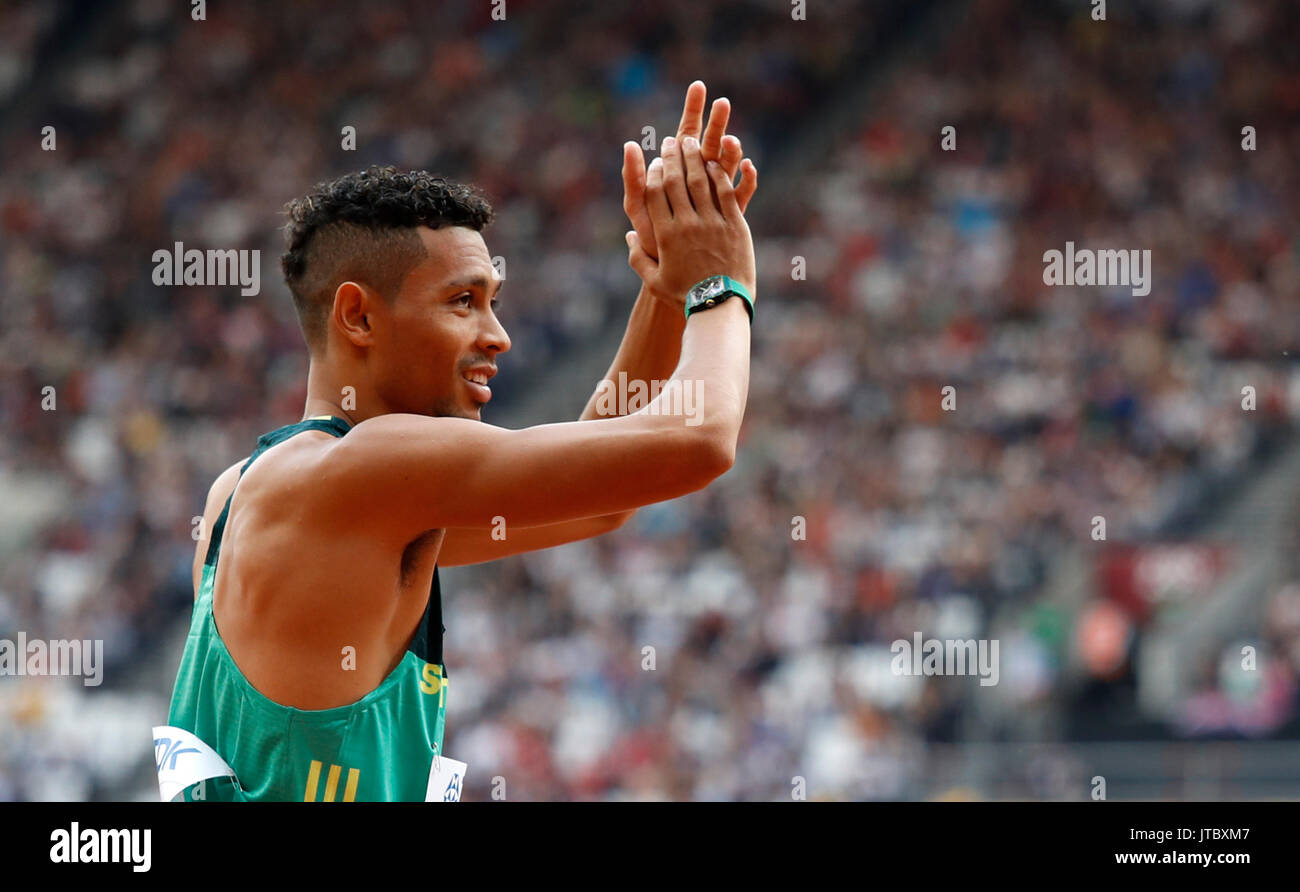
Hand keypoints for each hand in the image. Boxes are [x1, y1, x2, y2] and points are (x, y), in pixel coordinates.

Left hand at [623, 81, 757, 263]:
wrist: (673, 275)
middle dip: (716, 120)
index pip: (684, 134)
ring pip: (727, 165)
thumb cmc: (652, 241)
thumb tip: (629, 145)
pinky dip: (746, 179)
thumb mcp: (638, 207)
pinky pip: (740, 192)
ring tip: (733, 139)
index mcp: (677, 173)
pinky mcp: (730, 214)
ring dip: (731, 150)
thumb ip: (633, 178)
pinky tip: (749, 166)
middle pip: (710, 143)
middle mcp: (698, 180)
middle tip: (723, 100)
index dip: (691, 110)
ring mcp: (716, 195)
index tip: (698, 86)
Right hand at [628, 132, 755, 305]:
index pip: (655, 194)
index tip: (655, 161)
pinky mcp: (735, 225)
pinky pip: (725, 192)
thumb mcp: (654, 283)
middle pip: (676, 181)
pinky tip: (715, 162)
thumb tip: (629, 237)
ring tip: (691, 141)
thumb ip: (637, 259)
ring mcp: (712, 222)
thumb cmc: (684, 298)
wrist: (719, 307)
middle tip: (671, 141)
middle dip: (672, 157)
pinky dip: (719, 174)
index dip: (654, 173)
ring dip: (695, 157)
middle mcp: (687, 224)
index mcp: (665, 235)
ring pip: (701, 181)